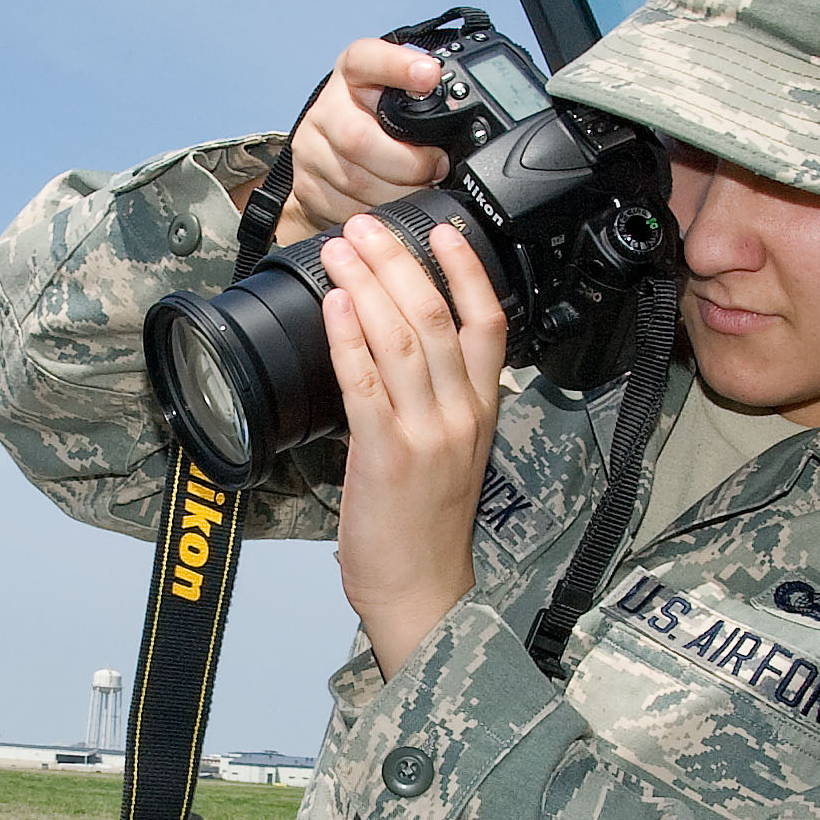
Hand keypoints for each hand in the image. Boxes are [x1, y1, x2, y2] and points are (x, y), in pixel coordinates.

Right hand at [274, 37, 458, 246]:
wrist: (329, 162)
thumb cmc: (376, 125)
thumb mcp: (396, 101)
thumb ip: (421, 102)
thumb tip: (464, 121)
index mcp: (353, 74)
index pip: (366, 59)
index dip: (396, 66)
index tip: (429, 75)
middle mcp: (327, 107)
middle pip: (357, 137)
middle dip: (407, 163)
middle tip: (437, 168)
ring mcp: (311, 147)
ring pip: (355, 181)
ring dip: (398, 192)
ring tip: (421, 189)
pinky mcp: (306, 185)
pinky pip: (346, 207)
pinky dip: (378, 212)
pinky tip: (394, 205)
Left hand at [323, 211, 508, 676]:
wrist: (423, 593)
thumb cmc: (427, 529)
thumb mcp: (450, 454)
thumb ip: (435, 401)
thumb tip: (394, 345)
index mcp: (480, 412)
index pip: (486, 324)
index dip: (465, 271)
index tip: (441, 230)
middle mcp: (460, 416)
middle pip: (435, 318)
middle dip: (397, 263)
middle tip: (364, 227)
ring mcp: (426, 434)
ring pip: (400, 340)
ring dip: (366, 287)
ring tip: (340, 252)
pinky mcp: (387, 455)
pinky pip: (365, 383)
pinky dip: (347, 339)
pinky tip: (333, 307)